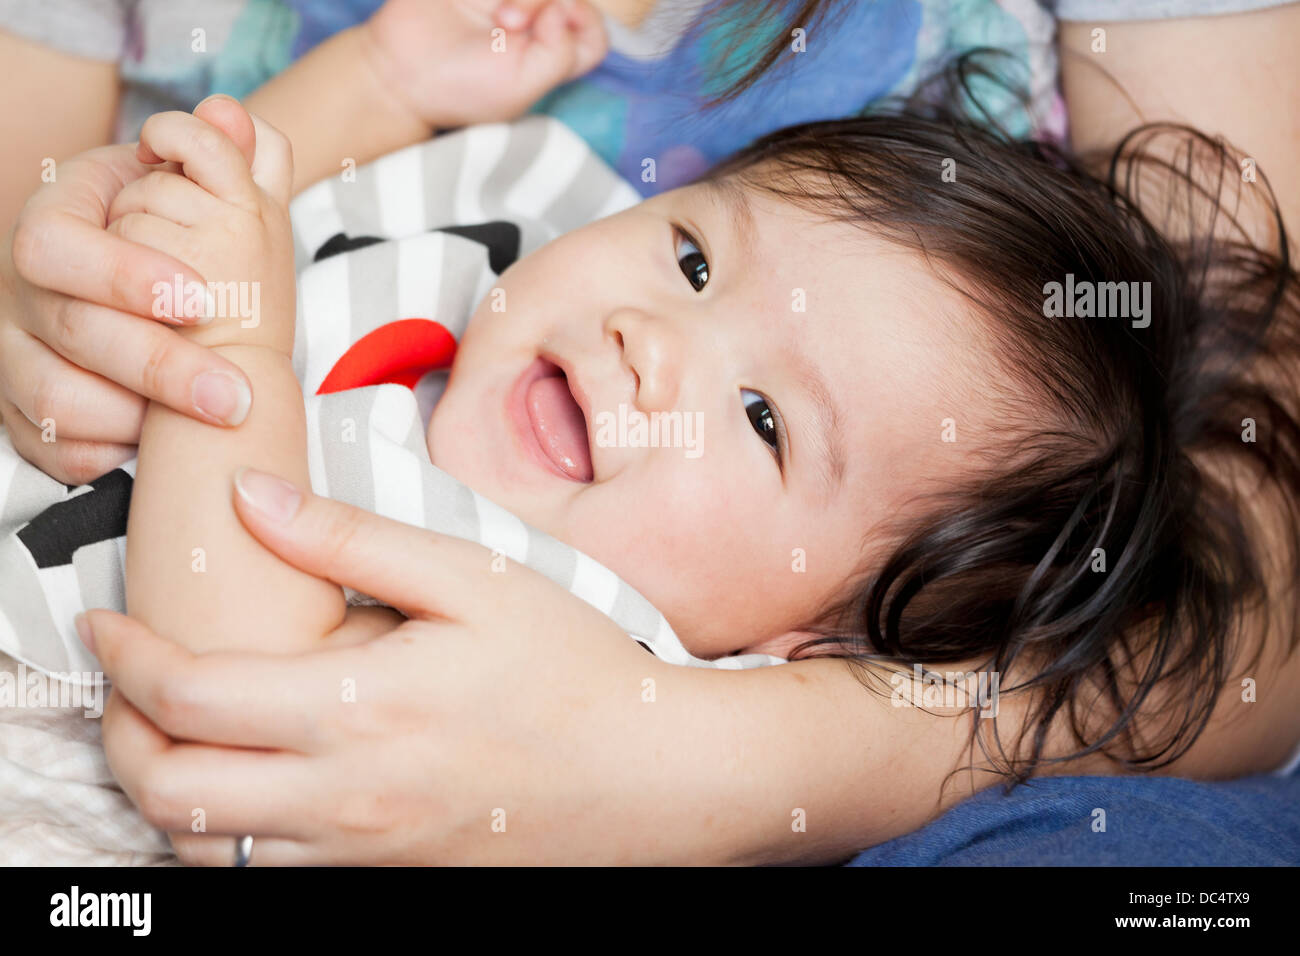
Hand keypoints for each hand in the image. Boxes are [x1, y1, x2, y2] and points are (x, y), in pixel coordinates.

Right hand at [0, 97, 259, 483]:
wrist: (115, 274)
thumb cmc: (156, 227)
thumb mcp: (182, 179)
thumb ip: (218, 154)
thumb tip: (233, 119)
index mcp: (52, 221)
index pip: (57, 246)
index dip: (124, 275)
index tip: (200, 299)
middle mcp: (19, 289)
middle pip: (70, 332)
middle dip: (159, 368)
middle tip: (235, 397)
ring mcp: (13, 350)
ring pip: (49, 397)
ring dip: (130, 417)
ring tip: (204, 423)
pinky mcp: (17, 408)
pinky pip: (44, 446)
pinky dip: (98, 456)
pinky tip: (154, 452)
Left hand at [86, 466, 769, 865]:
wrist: (646, 775)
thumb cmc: (570, 671)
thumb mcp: (473, 578)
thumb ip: (353, 539)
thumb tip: (254, 498)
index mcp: (358, 711)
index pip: (189, 696)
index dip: (126, 658)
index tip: (108, 624)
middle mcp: (342, 797)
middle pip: (169, 791)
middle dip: (118, 734)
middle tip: (126, 682)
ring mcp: (359, 851)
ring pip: (204, 847)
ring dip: (163, 786)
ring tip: (173, 728)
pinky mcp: (380, 877)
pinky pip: (264, 874)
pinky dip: (223, 832)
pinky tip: (248, 778)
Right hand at [364, 0, 606, 128]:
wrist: (401, 71)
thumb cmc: (462, 88)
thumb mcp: (522, 88)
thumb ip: (559, 53)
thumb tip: (565, 8)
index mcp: (548, 58)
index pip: (593, 34)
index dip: (586, 22)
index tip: (559, 24)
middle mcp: (532, 26)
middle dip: (544, 3)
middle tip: (511, 25)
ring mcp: (503, 0)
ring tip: (500, 16)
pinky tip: (476, 0)